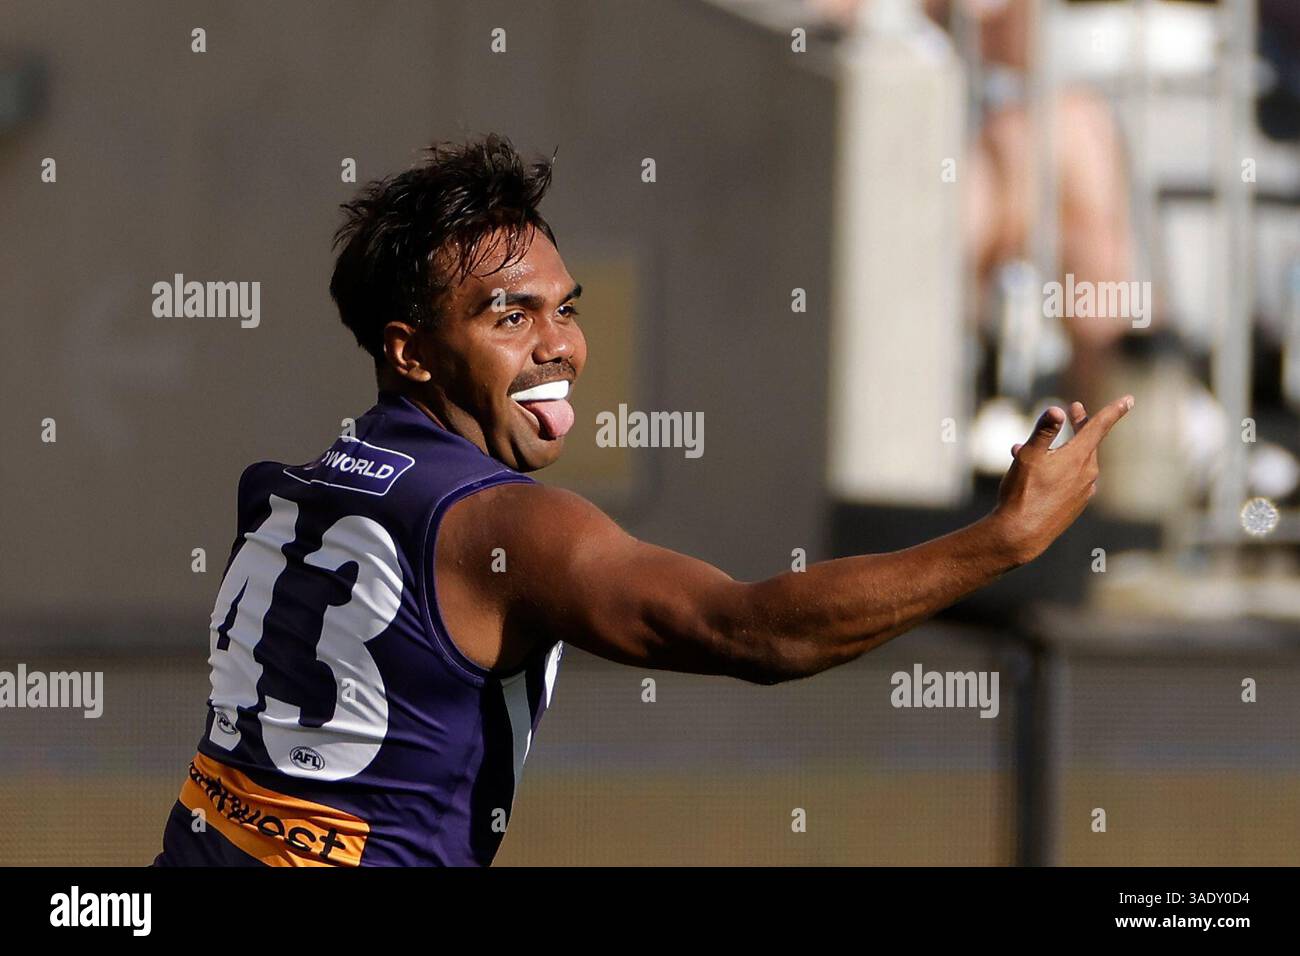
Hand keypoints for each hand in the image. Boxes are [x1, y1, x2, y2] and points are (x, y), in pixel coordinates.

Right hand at [987, 395, 1133, 565]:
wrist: (1021, 534)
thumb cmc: (1023, 493)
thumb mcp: (1028, 456)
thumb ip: (1043, 431)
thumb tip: (1056, 410)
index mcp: (1079, 458)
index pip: (1100, 427)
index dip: (1114, 410)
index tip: (1128, 400)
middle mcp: (1087, 474)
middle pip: (1088, 442)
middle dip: (1081, 425)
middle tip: (1074, 411)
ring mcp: (1083, 491)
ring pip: (1076, 462)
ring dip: (1060, 450)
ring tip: (1030, 448)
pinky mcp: (1075, 505)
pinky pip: (1071, 480)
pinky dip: (1058, 470)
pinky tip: (1038, 475)